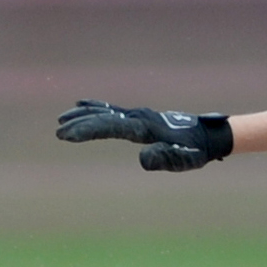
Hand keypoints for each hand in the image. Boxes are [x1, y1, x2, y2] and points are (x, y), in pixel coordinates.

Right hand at [56, 100, 233, 171]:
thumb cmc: (195, 151)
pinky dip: (95, 108)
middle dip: (80, 124)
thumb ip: (164, 159)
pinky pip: (112, 110)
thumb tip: (142, 158)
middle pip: (103, 117)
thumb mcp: (183, 160)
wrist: (208, 136)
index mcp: (145, 127)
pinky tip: (81, 106)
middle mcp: (139, 116)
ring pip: (105, 111)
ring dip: (83, 115)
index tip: (67, 135)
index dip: (87, 130)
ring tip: (62, 120)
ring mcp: (139, 114)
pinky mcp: (140, 117)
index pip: (110, 127)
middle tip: (58, 132)